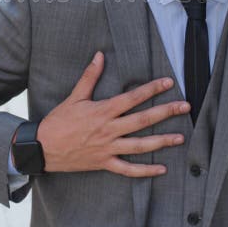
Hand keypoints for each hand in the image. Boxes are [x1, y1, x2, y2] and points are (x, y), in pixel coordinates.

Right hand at [37, 51, 189, 176]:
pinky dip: (145, 171)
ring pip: (140, 145)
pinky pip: (128, 170)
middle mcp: (109, 129)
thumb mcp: (74, 97)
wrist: (42, 148)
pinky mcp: (104, 163)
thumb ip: (89, 76)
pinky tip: (161, 169)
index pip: (132, 98)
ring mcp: (108, 148)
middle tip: (185, 106)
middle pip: (143, 120)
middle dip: (166, 112)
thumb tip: (99, 55)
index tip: (169, 82)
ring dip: (161, 141)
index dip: (152, 89)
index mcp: (103, 111)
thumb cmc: (58, 121)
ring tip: (180, 137)